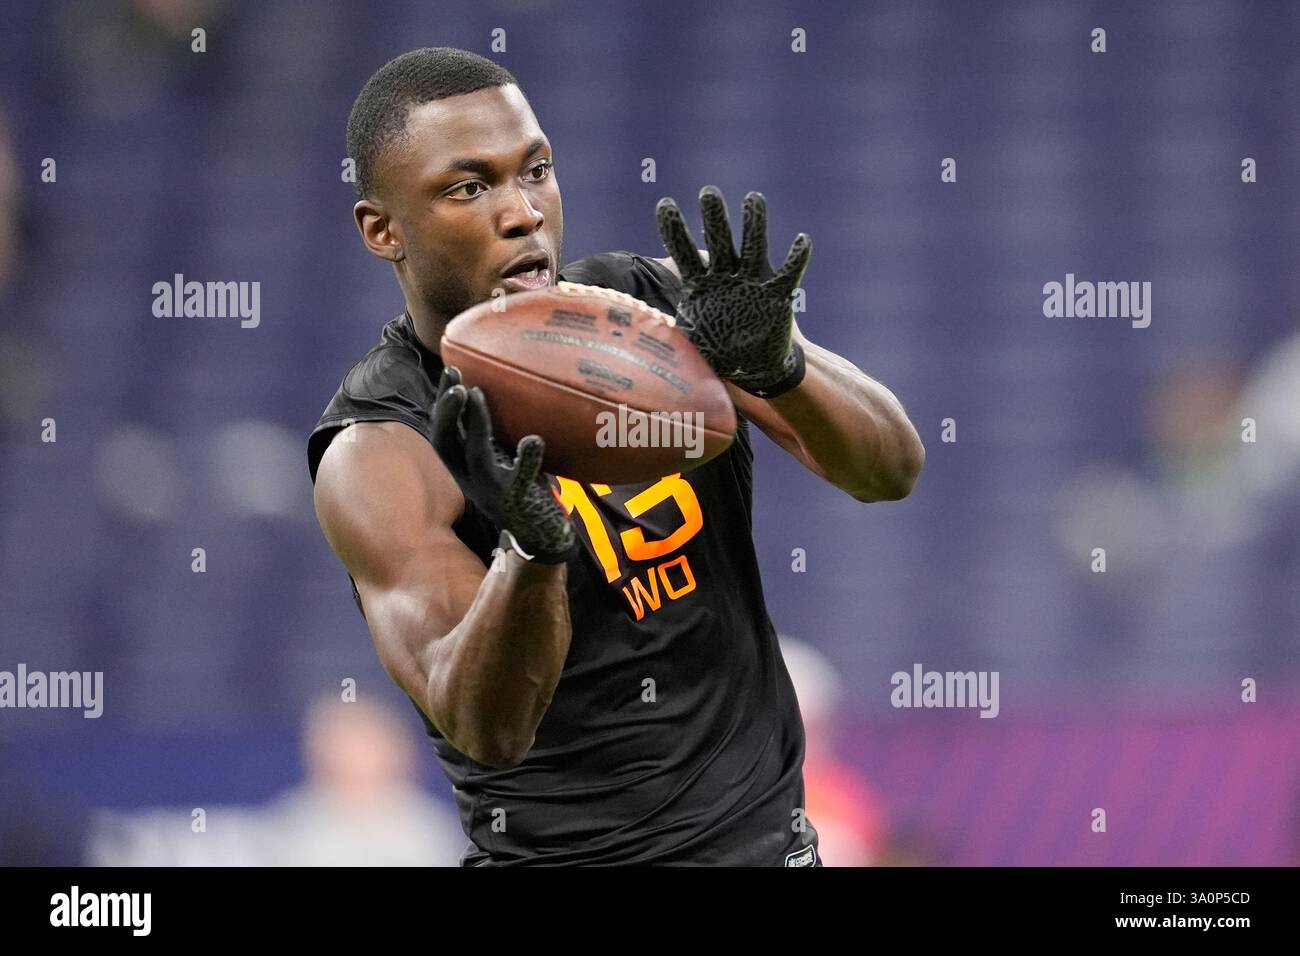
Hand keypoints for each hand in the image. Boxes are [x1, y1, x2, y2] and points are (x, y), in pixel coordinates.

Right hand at [430, 367, 576, 563]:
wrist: (538, 533)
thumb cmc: (521, 487)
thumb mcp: (502, 457)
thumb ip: (495, 433)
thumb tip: (495, 389)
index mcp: (464, 467)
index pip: (443, 432)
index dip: (442, 403)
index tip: (450, 370)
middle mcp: (470, 478)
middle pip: (446, 442)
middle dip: (447, 409)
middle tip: (456, 378)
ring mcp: (492, 490)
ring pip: (476, 455)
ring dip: (474, 423)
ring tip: (477, 393)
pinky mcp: (517, 500)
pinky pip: (520, 478)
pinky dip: (527, 459)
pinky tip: (533, 440)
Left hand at [655, 185, 811, 397]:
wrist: (751, 371)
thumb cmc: (715, 354)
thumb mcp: (686, 342)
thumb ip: (667, 332)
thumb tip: (635, 331)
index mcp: (701, 283)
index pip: (683, 250)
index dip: (674, 228)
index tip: (665, 204)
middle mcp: (726, 276)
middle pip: (719, 239)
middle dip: (714, 216)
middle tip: (708, 192)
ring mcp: (752, 282)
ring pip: (754, 246)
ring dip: (755, 223)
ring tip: (754, 199)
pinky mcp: (777, 295)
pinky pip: (790, 273)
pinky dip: (797, 258)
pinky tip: (802, 240)